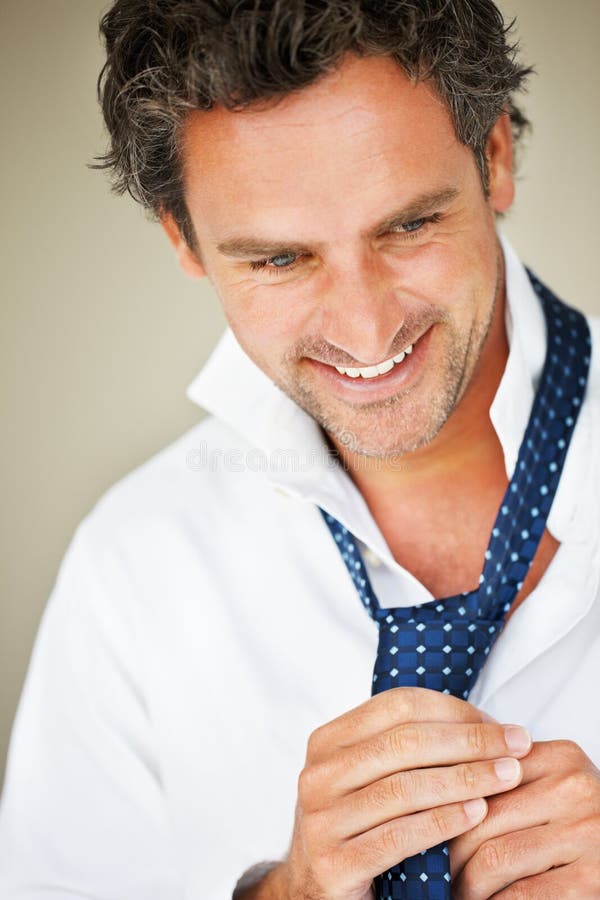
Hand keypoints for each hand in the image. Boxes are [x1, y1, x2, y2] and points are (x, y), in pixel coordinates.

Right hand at [277, 687, 530, 899]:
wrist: (316, 893)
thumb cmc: (360, 828)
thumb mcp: (371, 777)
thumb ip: (408, 749)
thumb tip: (484, 724)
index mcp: (327, 741)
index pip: (396, 706)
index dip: (453, 710)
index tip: (498, 724)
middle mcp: (318, 774)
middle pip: (403, 743)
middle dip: (469, 741)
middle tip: (515, 747)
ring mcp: (320, 820)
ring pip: (403, 788)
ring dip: (464, 779)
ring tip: (506, 778)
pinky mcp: (334, 864)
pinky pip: (398, 838)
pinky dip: (442, 822)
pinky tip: (476, 814)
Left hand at [450, 739, 599, 897]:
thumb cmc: (583, 827)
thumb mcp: (553, 790)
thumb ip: (509, 782)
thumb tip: (441, 797)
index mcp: (559, 757)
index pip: (480, 776)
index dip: (448, 809)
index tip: (436, 832)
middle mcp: (574, 787)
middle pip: (480, 818)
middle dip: (453, 855)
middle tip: (446, 874)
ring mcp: (587, 832)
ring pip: (493, 859)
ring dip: (468, 886)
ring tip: (462, 894)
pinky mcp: (593, 880)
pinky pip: (521, 896)